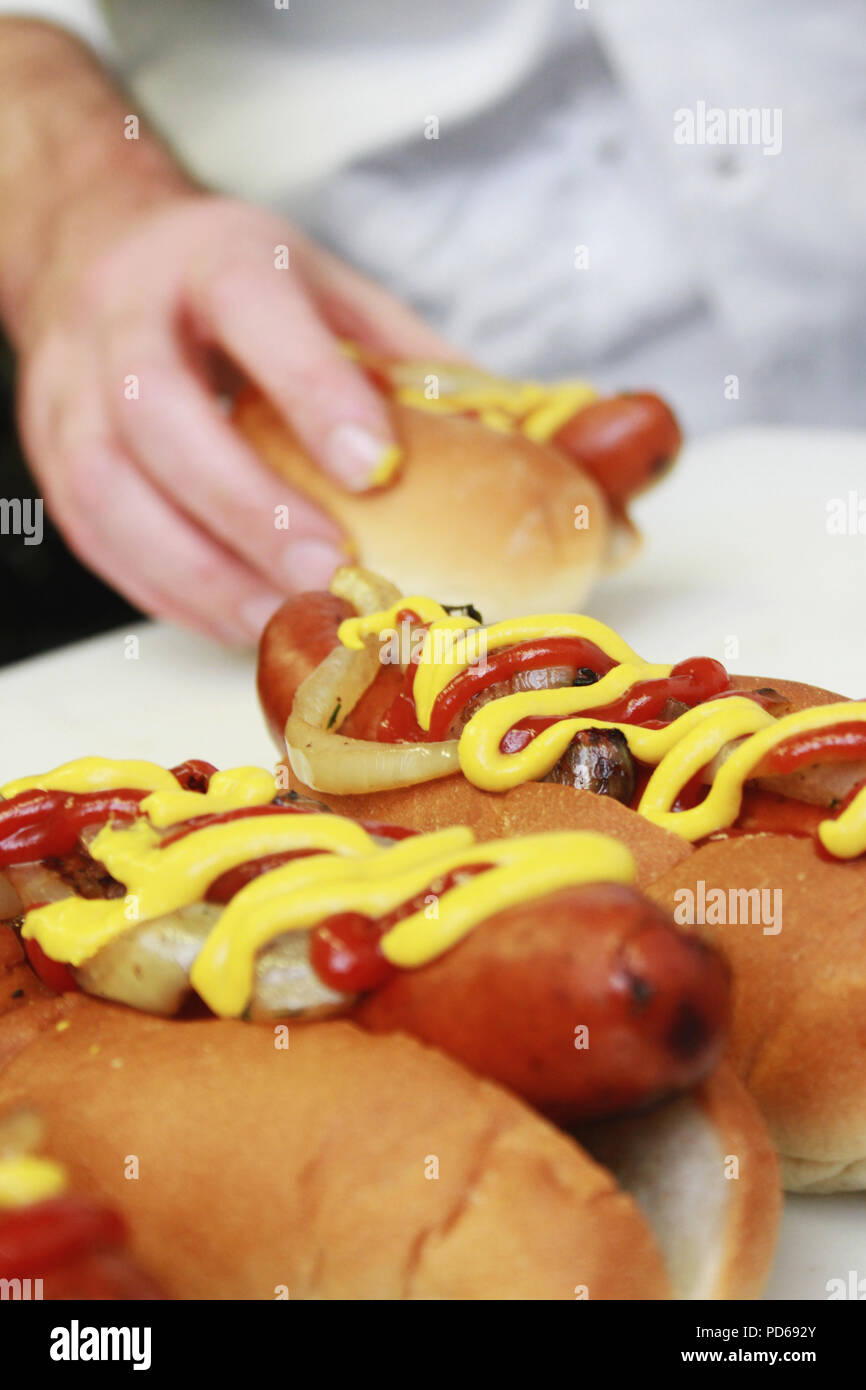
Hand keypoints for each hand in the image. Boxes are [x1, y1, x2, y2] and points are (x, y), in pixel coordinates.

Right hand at [15, 192, 460, 642]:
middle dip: (247, 506)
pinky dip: (170, 594)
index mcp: (214, 258)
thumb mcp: (326, 288)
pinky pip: (101, 541)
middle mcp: (126, 318)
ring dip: (203, 572)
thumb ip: (404, 359)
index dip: (312, 390)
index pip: (255, 310)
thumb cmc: (231, 287)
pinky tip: (235, 619)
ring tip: (284, 616)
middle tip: (328, 570)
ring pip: (113, 491)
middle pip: (162, 414)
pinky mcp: (53, 460)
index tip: (375, 467)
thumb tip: (516, 443)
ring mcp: (72, 393)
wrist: (99, 258)